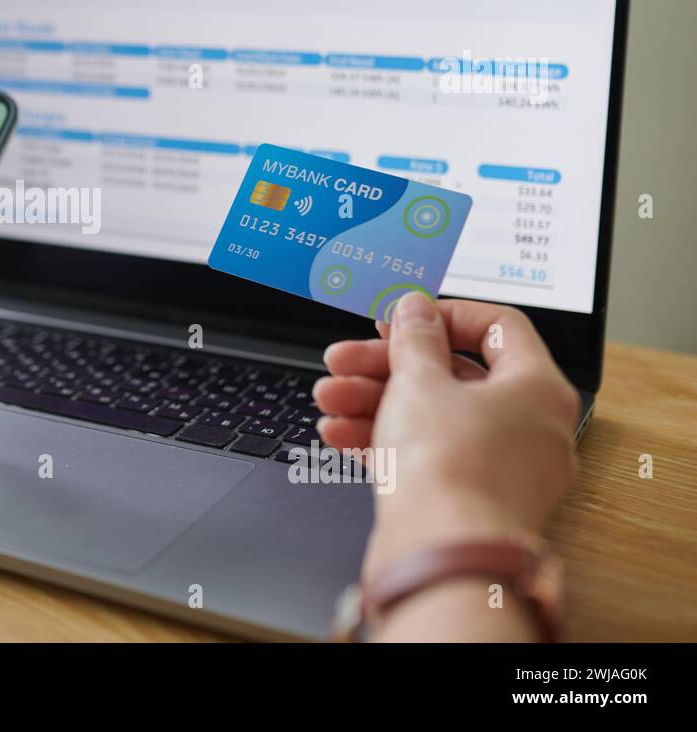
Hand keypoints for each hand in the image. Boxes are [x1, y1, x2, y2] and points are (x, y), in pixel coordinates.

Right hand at [315, 294, 580, 578]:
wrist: (442, 556)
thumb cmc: (449, 468)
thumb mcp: (418, 382)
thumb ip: (414, 339)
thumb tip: (416, 309)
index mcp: (537, 388)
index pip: (497, 328)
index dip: (440, 316)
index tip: (397, 320)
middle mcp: (530, 428)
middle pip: (453, 375)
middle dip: (386, 365)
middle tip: (341, 359)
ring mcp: (501, 469)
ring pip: (433, 417)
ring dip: (373, 400)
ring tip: (328, 398)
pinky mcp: (468, 501)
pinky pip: (428, 456)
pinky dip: (385, 439)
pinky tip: (338, 433)